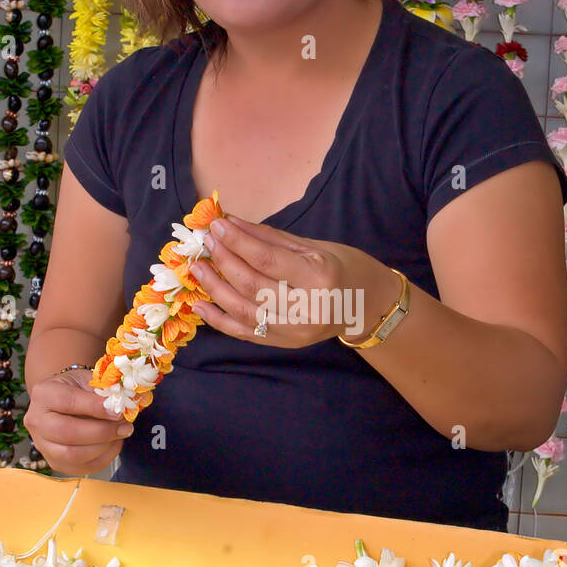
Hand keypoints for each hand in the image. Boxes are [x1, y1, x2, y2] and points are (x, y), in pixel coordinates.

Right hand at [22, 367, 133, 475]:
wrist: (62, 402)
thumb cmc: (76, 389)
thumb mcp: (87, 380)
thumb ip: (103, 391)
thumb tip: (123, 406)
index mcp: (43, 394)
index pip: (68, 402)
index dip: (95, 408)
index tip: (118, 412)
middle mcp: (37, 421)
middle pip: (68, 433)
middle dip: (102, 432)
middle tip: (125, 427)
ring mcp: (43, 445)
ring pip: (73, 455)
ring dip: (104, 447)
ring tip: (120, 435)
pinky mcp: (55, 462)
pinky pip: (81, 467)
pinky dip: (103, 458)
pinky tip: (112, 445)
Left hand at [187, 214, 399, 347]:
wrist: (368, 306)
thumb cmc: (344, 269)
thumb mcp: (314, 246)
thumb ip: (270, 237)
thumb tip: (231, 222)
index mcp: (320, 277)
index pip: (267, 260)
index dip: (237, 242)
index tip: (216, 225)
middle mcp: (308, 309)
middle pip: (252, 286)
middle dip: (224, 261)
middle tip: (206, 242)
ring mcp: (295, 332)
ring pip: (244, 311)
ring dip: (215, 289)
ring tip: (198, 268)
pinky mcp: (285, 344)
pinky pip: (245, 333)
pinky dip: (219, 320)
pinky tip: (200, 304)